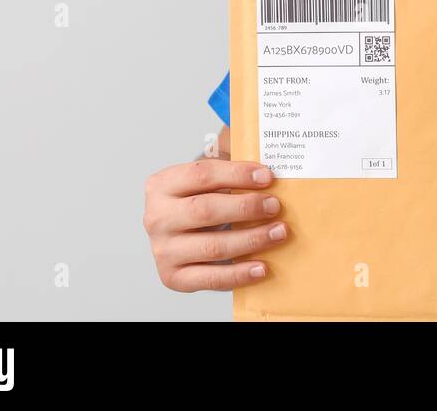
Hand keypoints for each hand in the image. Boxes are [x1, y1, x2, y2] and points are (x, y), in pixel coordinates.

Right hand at [143, 157, 289, 290]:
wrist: (180, 234)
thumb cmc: (201, 200)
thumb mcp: (208, 177)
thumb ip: (229, 166)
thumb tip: (261, 159)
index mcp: (162, 185)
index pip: (202, 174)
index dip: (237, 174)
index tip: (267, 177)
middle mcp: (157, 218)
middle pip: (205, 210)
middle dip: (246, 207)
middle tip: (275, 206)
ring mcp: (163, 250)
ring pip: (212, 246)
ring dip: (251, 239)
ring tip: (279, 233)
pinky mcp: (173, 277)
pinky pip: (210, 278)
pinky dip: (239, 274)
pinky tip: (262, 267)